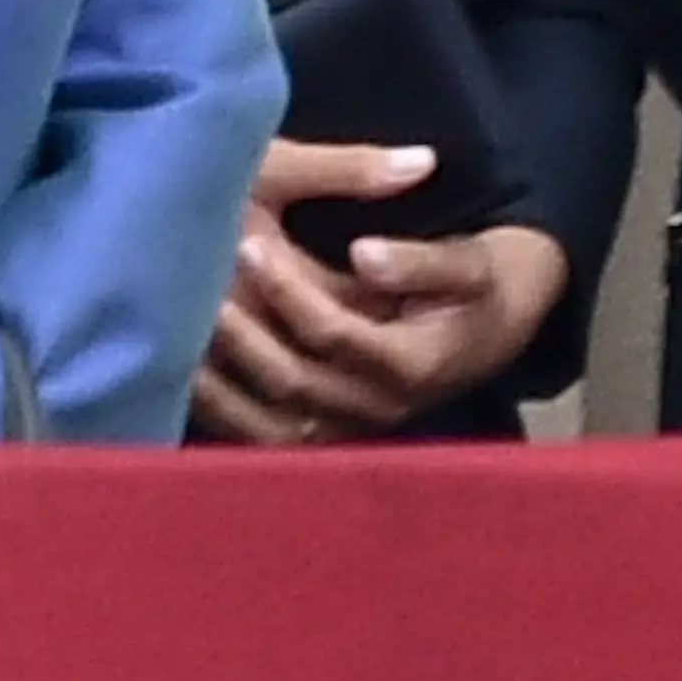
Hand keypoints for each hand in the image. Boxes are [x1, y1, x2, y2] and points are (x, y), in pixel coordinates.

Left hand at [188, 138, 568, 445]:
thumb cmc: (484, 284)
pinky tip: (187, 371)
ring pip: (270, 427)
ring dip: (222, 385)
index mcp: (410, 365)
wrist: (502, 326)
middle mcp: (376, 408)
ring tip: (178, 334)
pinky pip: (264, 439)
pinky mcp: (328, 433)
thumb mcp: (471, 260)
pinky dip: (225, 410)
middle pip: (294, 382)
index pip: (334, 333)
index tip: (250, 241)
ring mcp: (350, 428)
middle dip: (244, 333)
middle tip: (199, 284)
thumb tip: (365, 255)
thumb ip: (421, 259)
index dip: (289, 291)